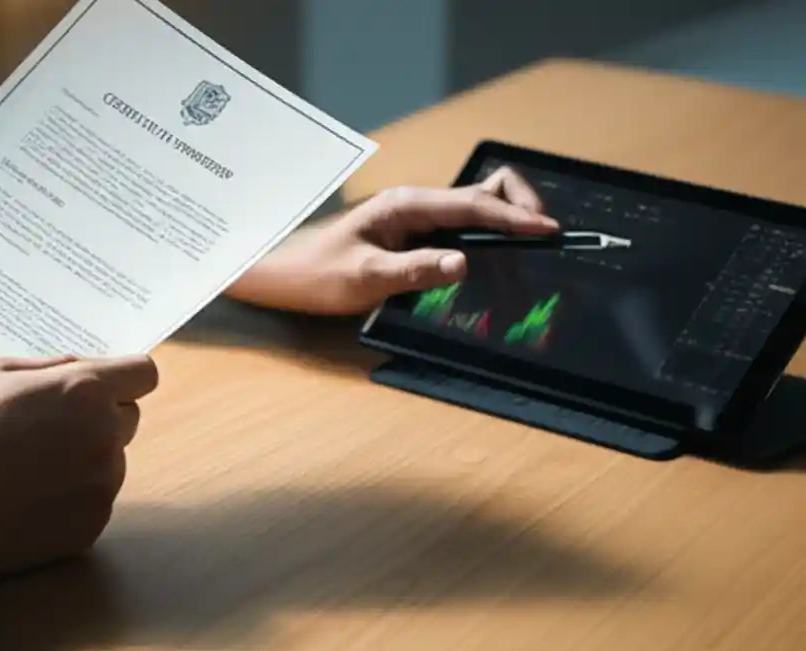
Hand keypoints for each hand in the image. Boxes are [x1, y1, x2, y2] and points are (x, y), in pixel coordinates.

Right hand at [0, 354, 157, 584]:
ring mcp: (104, 484)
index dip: (124, 378)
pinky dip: (75, 496)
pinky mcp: (95, 523)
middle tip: (52, 429)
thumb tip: (83, 369)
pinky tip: (33, 498)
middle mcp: (106, 436)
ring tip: (33, 468)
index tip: (103, 387)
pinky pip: (97, 498)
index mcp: (86, 391)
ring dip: (87, 459)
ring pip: (112, 461)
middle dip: (101, 417)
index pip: (143, 373)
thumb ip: (51, 367)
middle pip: (129, 417)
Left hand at [225, 167, 558, 315]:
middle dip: (518, 210)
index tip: (548, 231)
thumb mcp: (363, 277)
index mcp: (406, 205)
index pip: (472, 205)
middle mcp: (416, 204)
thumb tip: (462, 264)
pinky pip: (461, 231)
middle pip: (484, 193)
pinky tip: (496, 266)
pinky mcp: (414, 235)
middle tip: (541, 242)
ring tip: (529, 257)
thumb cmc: (316, 274)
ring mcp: (416, 219)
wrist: (282, 273)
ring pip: (476, 211)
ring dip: (505, 227)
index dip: (513, 217)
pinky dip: (487, 241)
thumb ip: (413, 270)